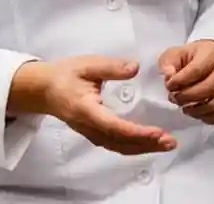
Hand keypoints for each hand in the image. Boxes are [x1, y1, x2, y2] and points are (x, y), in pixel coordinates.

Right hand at [11, 57, 177, 155]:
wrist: (43, 89)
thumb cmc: (64, 75)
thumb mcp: (88, 65)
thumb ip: (112, 67)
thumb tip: (135, 67)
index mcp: (86, 110)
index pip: (114, 126)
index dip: (136, 131)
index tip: (157, 131)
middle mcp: (89, 127)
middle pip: (120, 142)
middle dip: (147, 144)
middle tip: (170, 142)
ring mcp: (91, 133)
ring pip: (119, 147)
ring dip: (143, 148)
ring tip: (166, 144)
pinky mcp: (94, 134)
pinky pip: (116, 145)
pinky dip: (134, 147)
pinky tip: (149, 143)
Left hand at [159, 40, 213, 124]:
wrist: (210, 60)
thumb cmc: (191, 58)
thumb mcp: (175, 54)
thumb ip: (168, 64)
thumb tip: (169, 76)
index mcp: (212, 53)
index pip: (197, 70)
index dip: (180, 81)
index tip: (169, 85)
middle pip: (208, 88)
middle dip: (187, 97)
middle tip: (175, 98)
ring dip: (197, 110)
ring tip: (184, 107)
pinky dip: (208, 117)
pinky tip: (196, 113)